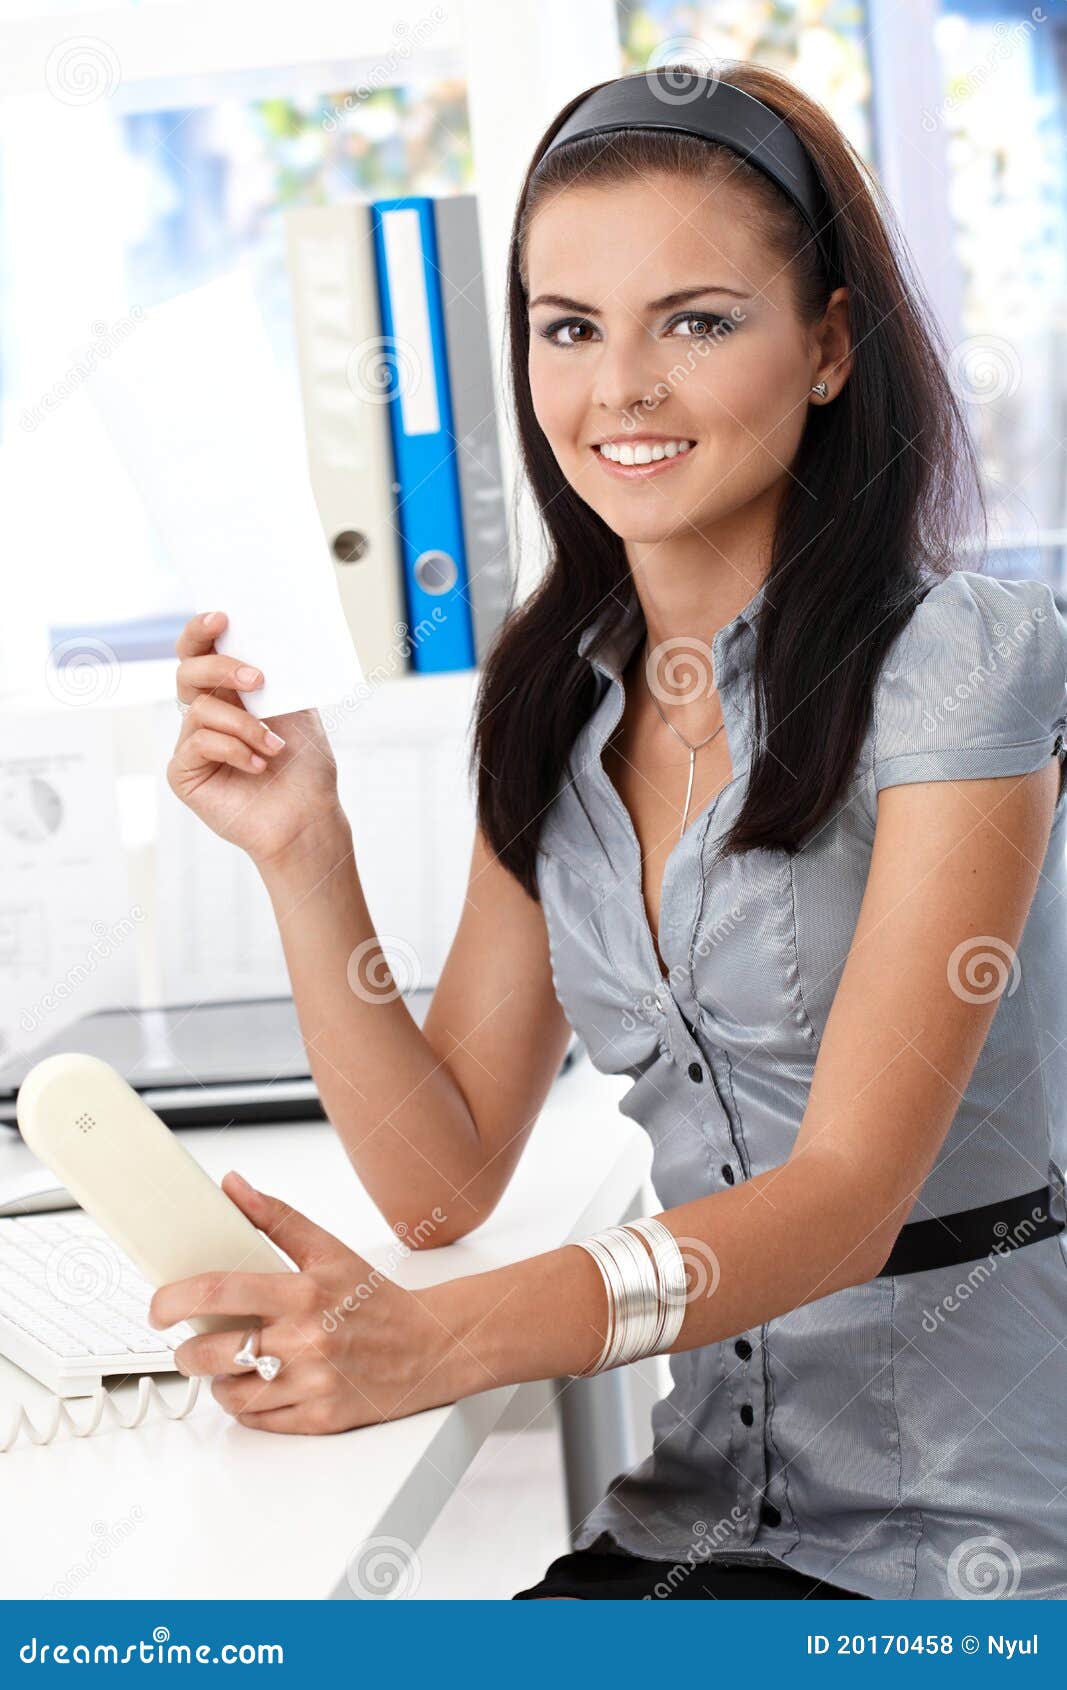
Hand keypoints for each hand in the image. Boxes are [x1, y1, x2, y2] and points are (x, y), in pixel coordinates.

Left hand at [148, 1172, 470, 1434]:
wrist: (430, 1346)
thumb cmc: (376, 1299)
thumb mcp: (329, 1249)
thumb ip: (275, 1218)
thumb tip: (232, 1186)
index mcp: (304, 1292)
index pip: (218, 1291)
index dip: (174, 1299)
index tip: (158, 1306)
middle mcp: (306, 1339)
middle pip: (212, 1353)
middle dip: (187, 1351)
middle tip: (189, 1342)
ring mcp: (312, 1383)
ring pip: (230, 1392)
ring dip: (217, 1380)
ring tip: (230, 1363)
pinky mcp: (320, 1419)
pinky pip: (257, 1421)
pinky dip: (246, 1405)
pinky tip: (256, 1386)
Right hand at [168, 610, 343, 867]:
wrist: (308, 817)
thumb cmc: (305, 767)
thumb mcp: (295, 709)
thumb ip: (273, 676)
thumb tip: (259, 639)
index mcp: (229, 693)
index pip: (202, 653)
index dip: (201, 632)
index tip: (222, 618)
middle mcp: (206, 714)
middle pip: (187, 672)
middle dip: (220, 668)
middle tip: (257, 679)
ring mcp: (192, 743)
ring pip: (200, 709)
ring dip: (245, 725)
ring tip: (275, 746)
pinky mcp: (184, 773)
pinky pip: (199, 744)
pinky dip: (235, 750)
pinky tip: (258, 766)